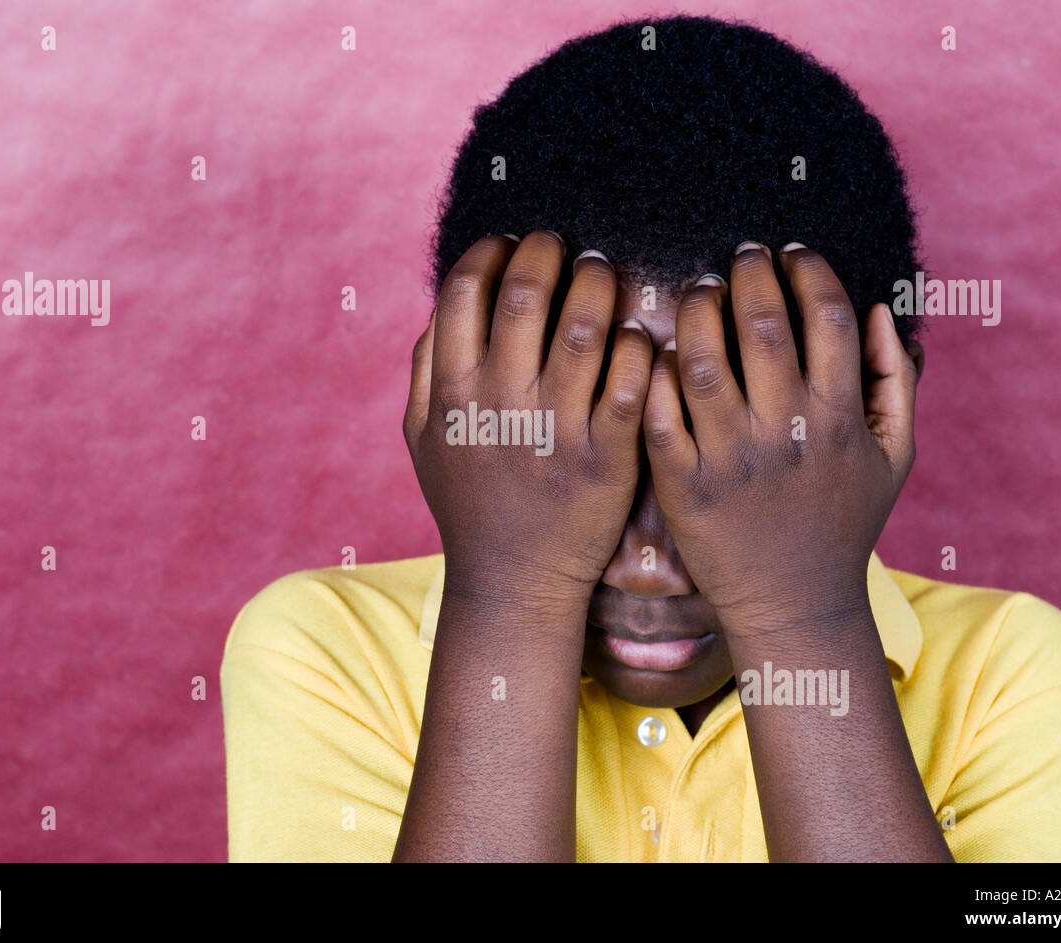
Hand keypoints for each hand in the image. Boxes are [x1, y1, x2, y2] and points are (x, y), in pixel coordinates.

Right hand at [404, 232, 652, 609]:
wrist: (514, 579)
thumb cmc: (471, 501)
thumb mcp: (424, 439)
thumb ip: (426, 371)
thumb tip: (444, 304)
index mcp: (453, 394)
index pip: (464, 292)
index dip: (489, 253)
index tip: (508, 245)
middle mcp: (501, 404)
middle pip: (525, 294)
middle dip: (546, 254)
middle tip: (562, 247)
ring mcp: (556, 430)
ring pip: (585, 327)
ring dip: (598, 284)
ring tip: (602, 273)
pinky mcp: (607, 456)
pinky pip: (629, 379)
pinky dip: (636, 345)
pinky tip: (635, 334)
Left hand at [642, 242, 918, 636]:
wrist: (791, 603)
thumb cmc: (842, 523)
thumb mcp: (893, 458)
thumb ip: (896, 384)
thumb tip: (880, 311)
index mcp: (839, 421)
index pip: (829, 319)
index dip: (810, 272)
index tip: (793, 254)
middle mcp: (785, 434)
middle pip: (763, 325)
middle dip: (750, 273)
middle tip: (742, 256)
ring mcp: (729, 460)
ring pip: (702, 360)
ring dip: (697, 309)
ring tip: (700, 290)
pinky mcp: (682, 484)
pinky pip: (659, 411)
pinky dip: (656, 371)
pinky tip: (662, 348)